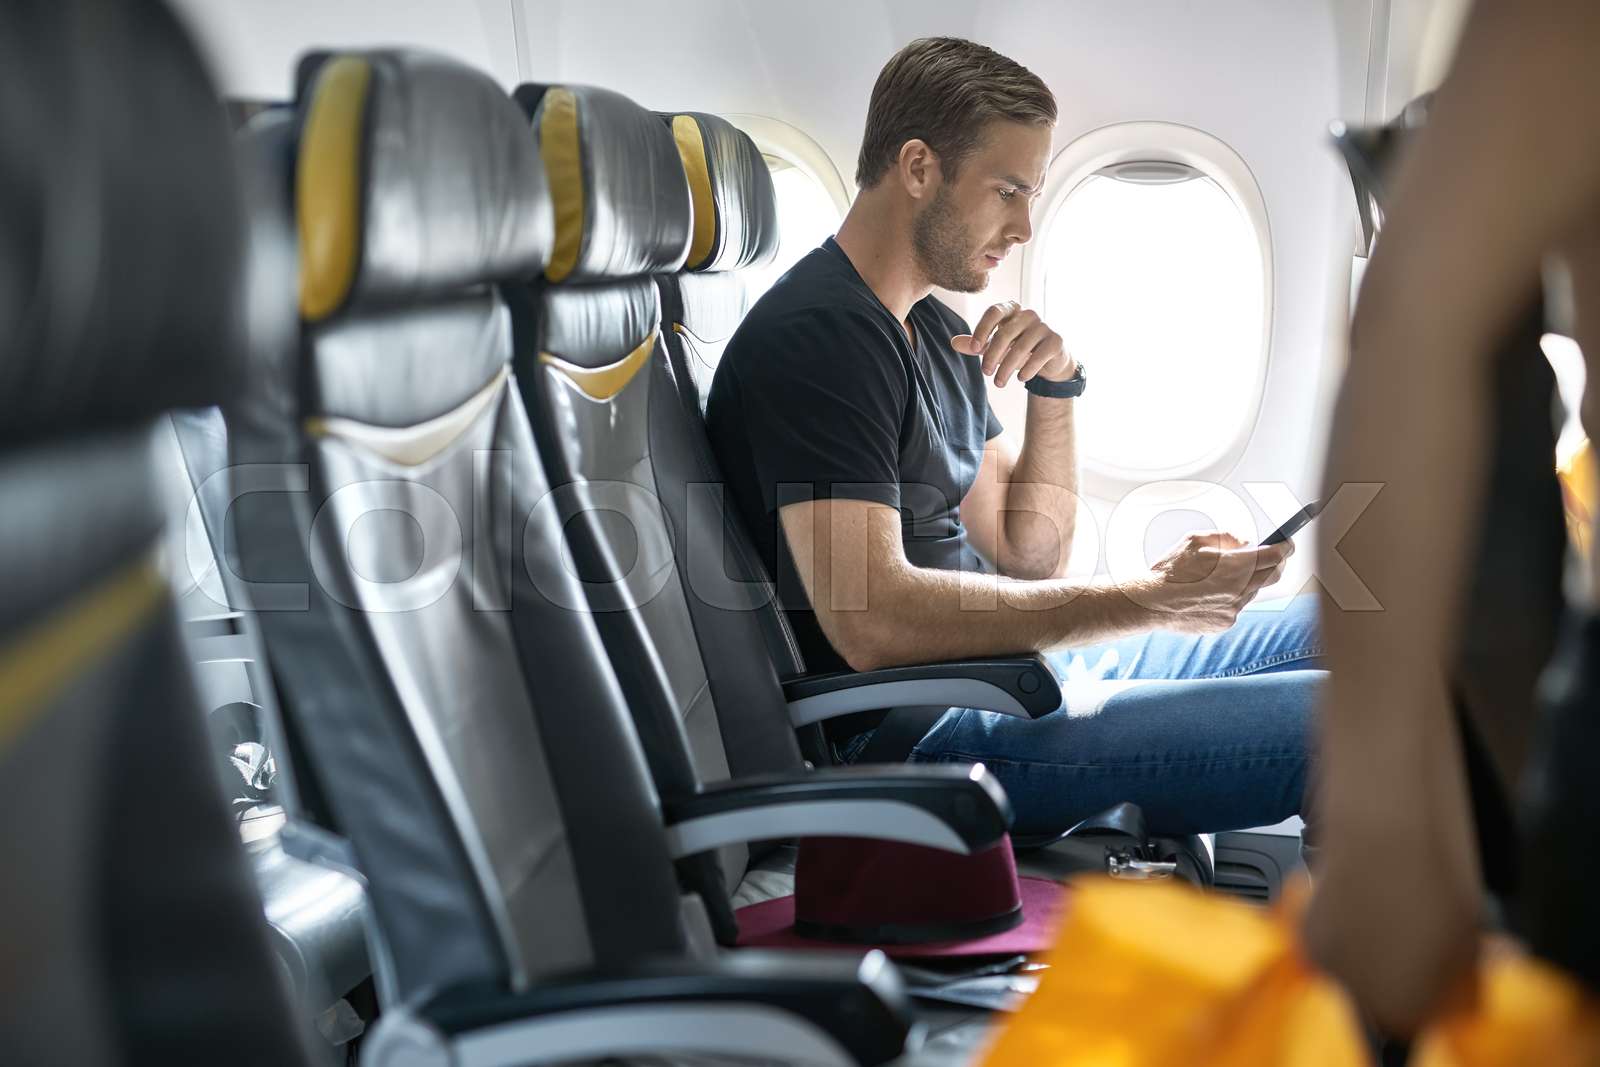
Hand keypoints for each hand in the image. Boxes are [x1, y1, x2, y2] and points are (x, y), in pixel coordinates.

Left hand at [951, 302, 1075, 388]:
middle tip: (985, 373)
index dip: (982, 329)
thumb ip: (976, 345)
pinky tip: (1020, 379)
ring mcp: (1044, 327)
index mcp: (1011, 310)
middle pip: (1005, 333)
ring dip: (1007, 368)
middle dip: (992, 355)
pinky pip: (1039, 356)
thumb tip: (954, 342)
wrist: (1049, 360)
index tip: (973, 349)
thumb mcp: (995, 347)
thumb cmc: (1018, 349)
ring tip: (999, 383)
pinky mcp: (1056, 341)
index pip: (994, 311)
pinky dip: (1027, 369)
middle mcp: (1028, 314)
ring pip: (1021, 347)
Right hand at [1136, 532, 1292, 632]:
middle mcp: (1240, 590)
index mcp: (1235, 566)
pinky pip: (1237, 606)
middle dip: (1277, 563)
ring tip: (1226, 574)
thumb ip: (1227, 536)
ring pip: (1254, 591)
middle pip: (1274, 575)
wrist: (1149, 603)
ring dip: (1250, 580)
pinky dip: (1232, 596)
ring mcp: (1234, 609)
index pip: (1275, 555)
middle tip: (1272, 556)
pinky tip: (1210, 592)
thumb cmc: (1170, 569)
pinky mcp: (1225, 623)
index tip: (1287, 542)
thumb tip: (1247, 543)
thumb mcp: (1195, 539)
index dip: (1285, 546)